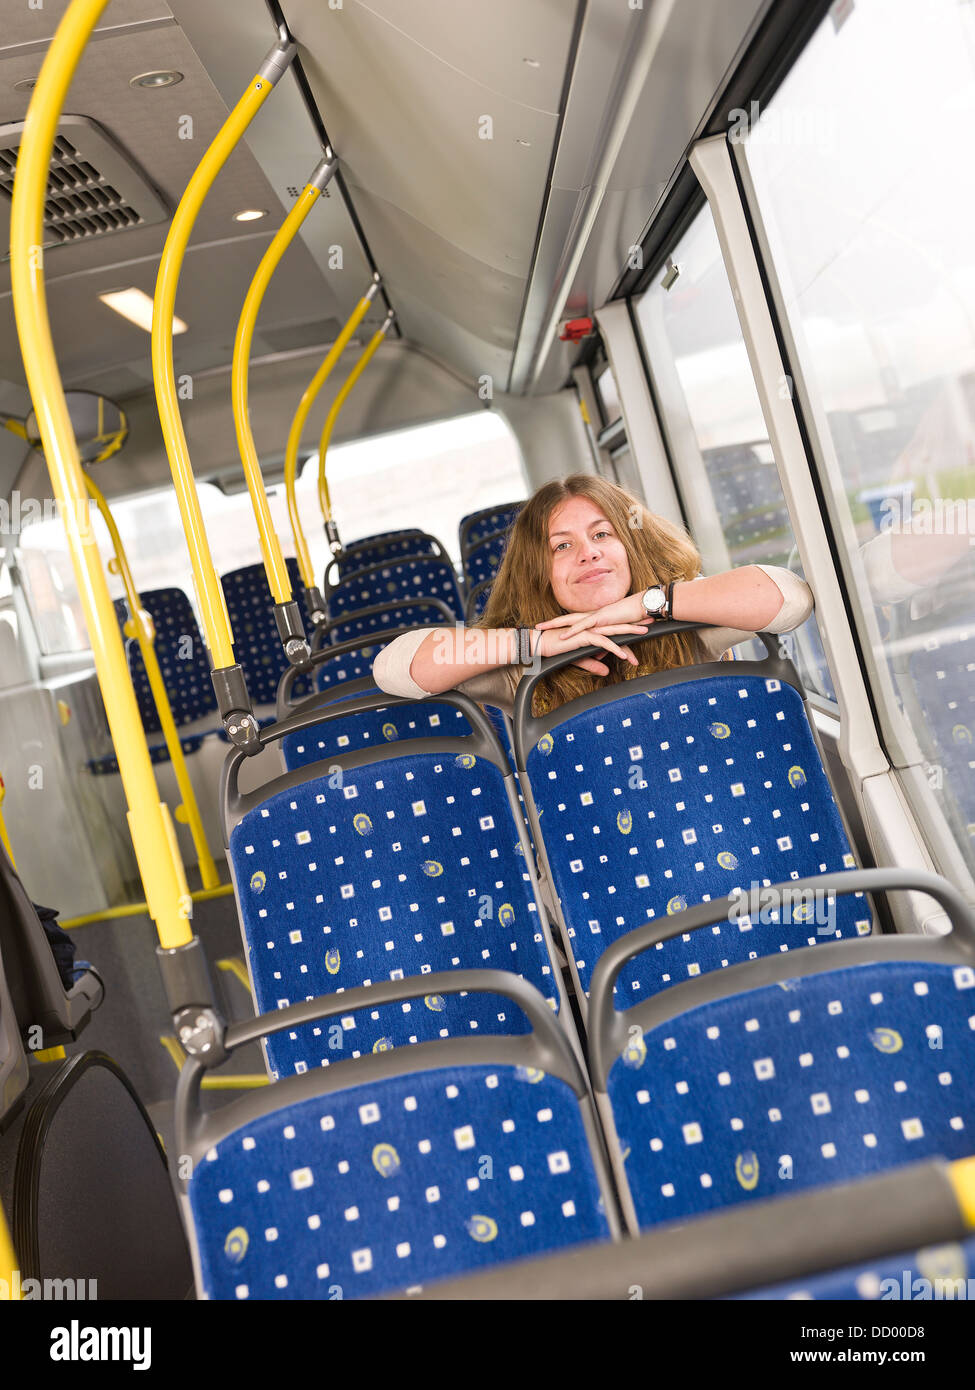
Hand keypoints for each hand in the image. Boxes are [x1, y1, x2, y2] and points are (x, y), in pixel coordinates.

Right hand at [534, 622, 649, 676]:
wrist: (541, 645)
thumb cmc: (556, 651)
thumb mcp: (579, 660)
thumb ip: (594, 665)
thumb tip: (607, 672)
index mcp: (591, 631)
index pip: (613, 630)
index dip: (628, 630)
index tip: (641, 629)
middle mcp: (592, 628)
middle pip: (617, 626)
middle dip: (634, 624)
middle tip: (650, 623)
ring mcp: (588, 631)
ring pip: (613, 631)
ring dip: (629, 633)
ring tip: (644, 634)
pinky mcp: (583, 637)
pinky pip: (602, 642)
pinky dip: (614, 648)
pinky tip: (624, 655)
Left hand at [535, 593, 647, 640]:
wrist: (642, 608)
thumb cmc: (631, 619)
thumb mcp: (616, 636)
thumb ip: (606, 645)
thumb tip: (599, 654)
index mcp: (594, 618)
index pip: (573, 621)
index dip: (559, 624)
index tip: (546, 628)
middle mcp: (592, 615)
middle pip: (566, 618)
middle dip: (551, 622)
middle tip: (536, 626)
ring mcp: (596, 615)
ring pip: (571, 620)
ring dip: (556, 624)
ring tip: (542, 628)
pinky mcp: (602, 618)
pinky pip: (585, 625)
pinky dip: (574, 630)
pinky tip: (564, 635)